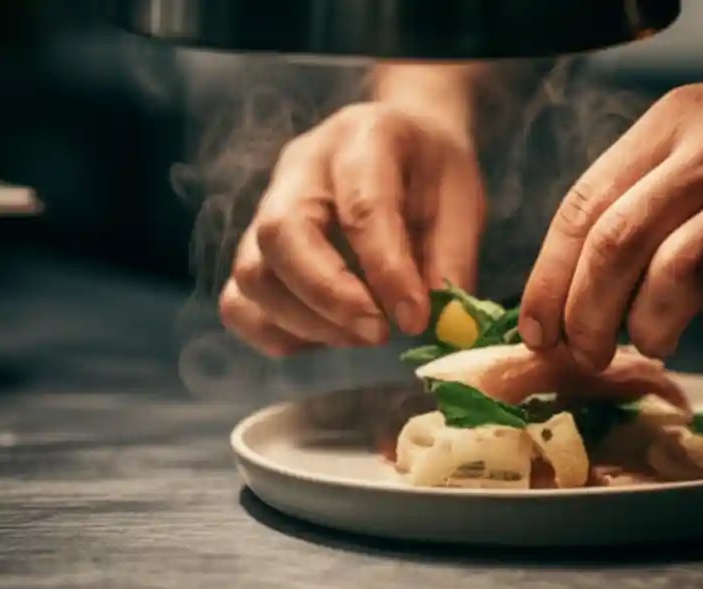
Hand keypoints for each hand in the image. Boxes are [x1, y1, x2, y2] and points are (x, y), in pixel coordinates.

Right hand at [220, 102, 483, 356]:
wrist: (402, 142)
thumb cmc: (431, 173)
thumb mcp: (463, 200)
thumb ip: (451, 258)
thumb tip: (434, 322)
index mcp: (364, 138)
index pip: (361, 206)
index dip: (386, 270)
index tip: (413, 319)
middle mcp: (301, 167)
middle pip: (280, 234)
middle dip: (328, 298)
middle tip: (378, 333)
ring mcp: (266, 206)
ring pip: (252, 274)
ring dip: (306, 322)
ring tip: (363, 335)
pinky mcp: (254, 247)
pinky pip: (239, 302)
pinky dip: (279, 333)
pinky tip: (329, 336)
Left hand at [520, 53, 702, 368]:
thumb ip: (653, 192)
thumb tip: (582, 284)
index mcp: (675, 122)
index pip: (581, 206)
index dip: (548, 280)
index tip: (538, 331)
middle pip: (616, 245)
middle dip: (588, 318)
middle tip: (589, 355)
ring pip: (678, 275)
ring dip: (655, 327)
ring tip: (660, 342)